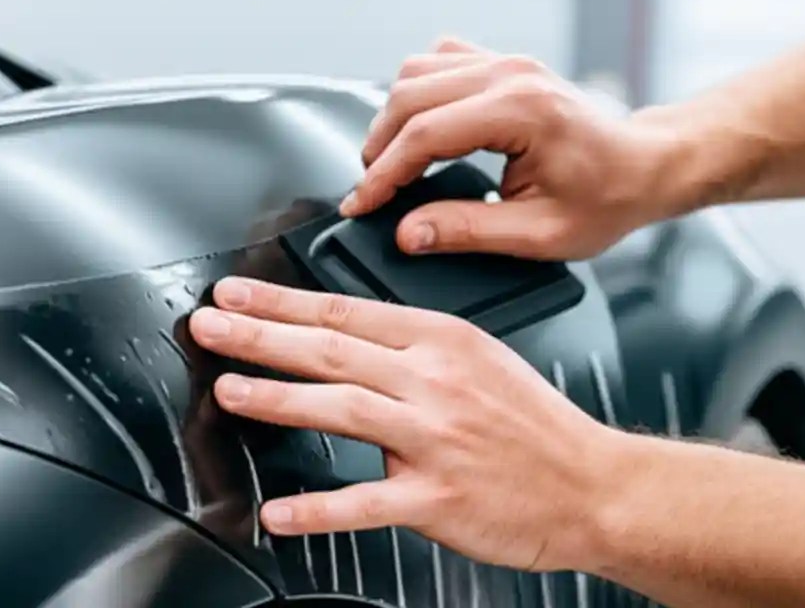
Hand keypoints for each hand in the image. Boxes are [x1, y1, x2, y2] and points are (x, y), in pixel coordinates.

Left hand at [188, 276, 625, 572]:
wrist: (595, 485)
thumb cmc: (534, 424)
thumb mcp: (479, 356)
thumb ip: (411, 345)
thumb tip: (340, 335)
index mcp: (442, 341)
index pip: (346, 311)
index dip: (281, 302)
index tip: (236, 293)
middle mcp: (435, 383)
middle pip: (331, 349)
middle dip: (260, 335)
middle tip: (210, 326)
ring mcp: (436, 440)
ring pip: (342, 407)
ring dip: (277, 397)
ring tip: (228, 391)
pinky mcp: (439, 499)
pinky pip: (366, 502)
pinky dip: (318, 507)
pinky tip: (279, 511)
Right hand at [344, 37, 681, 259]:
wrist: (647, 165)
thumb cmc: (609, 199)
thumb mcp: (540, 234)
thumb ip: (468, 232)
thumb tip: (408, 233)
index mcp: (521, 110)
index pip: (425, 134)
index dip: (383, 174)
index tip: (360, 205)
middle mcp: (510, 74)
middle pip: (409, 96)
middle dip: (379, 148)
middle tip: (373, 192)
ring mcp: (506, 62)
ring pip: (416, 72)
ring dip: (393, 118)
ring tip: (392, 164)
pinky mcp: (502, 63)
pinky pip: (438, 61)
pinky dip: (416, 93)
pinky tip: (420, 128)